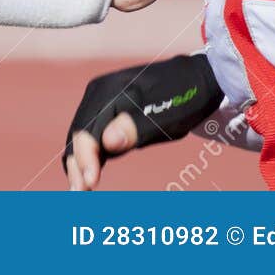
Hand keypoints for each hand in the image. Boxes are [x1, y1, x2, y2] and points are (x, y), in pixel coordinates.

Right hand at [63, 53, 223, 190]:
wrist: (197, 78)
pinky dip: (90, 155)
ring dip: (79, 163)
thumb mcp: (165, 114)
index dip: (85, 158)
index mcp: (107, 92)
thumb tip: (107, 144)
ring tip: (81, 192)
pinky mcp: (109, 112)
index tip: (90, 184)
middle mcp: (98, 94)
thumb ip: (134, 128)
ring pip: (83, 136)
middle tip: (79, 195)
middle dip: (77, 164)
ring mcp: (102, 102)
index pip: (86, 130)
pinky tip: (90, 174)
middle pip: (78, 134)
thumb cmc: (183, 97)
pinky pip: (93, 136)